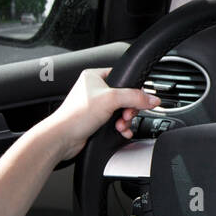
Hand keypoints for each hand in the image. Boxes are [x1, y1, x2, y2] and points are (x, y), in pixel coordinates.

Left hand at [35, 67, 159, 161]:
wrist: (62, 138)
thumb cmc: (75, 115)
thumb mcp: (111, 100)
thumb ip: (135, 97)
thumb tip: (152, 99)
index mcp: (94, 76)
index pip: (123, 77)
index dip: (132, 90)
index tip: (137, 100)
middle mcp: (95, 90)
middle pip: (125, 96)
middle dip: (129, 109)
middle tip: (126, 115)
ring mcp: (95, 106)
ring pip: (121, 110)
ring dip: (125, 120)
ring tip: (121, 125)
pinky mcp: (96, 120)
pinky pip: (116, 121)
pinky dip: (121, 127)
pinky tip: (121, 131)